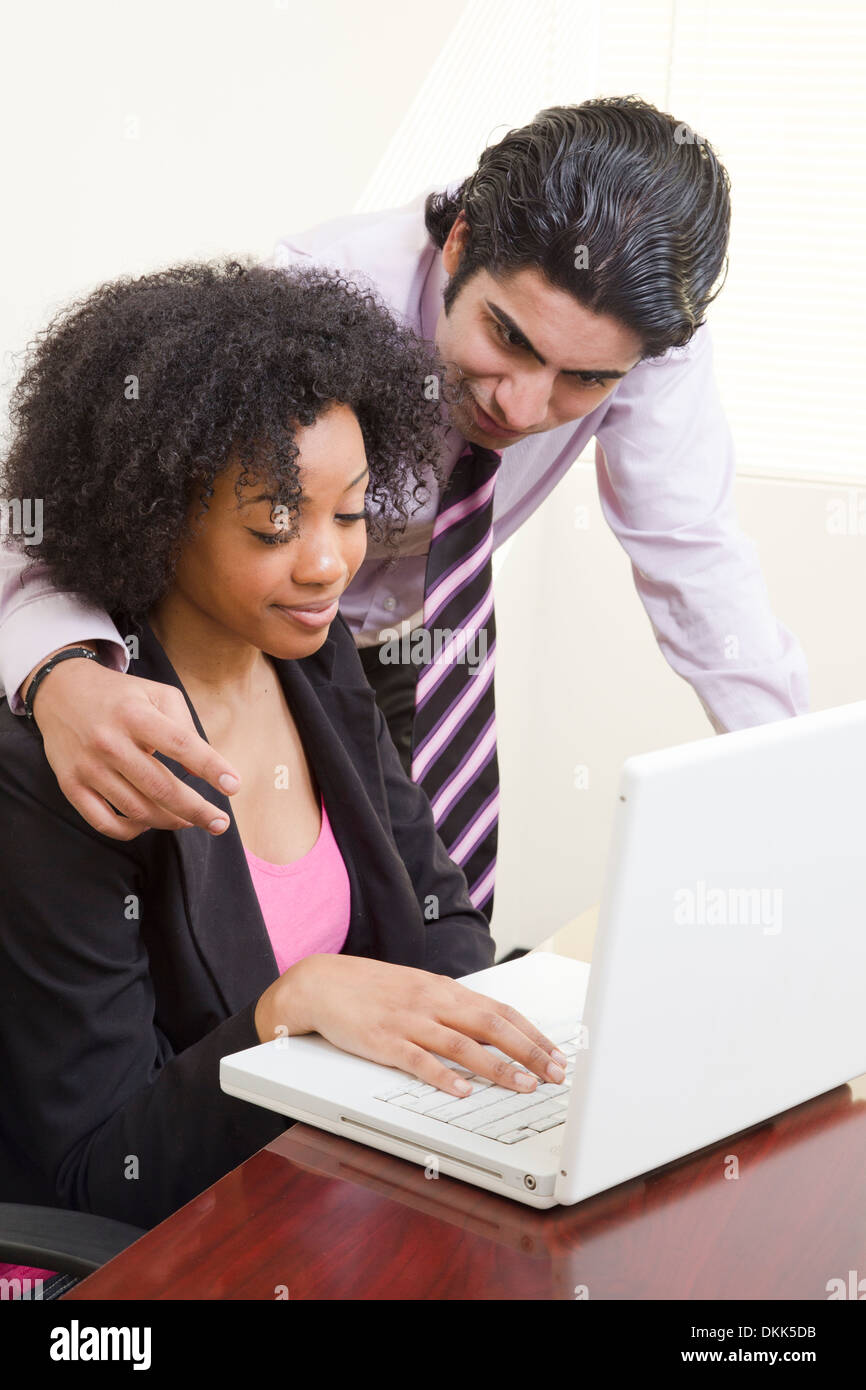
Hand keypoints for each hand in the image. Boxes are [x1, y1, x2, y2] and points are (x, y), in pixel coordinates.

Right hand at [20, 649, 240, 839]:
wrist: (61, 691)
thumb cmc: (121, 696)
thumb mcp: (157, 694)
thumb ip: (185, 727)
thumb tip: (203, 770)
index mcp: (135, 714)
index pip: (180, 744)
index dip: (210, 767)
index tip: (233, 786)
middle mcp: (109, 742)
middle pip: (160, 787)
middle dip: (197, 810)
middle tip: (219, 822)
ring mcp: (88, 767)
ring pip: (137, 809)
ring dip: (170, 821)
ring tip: (190, 820)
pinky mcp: (71, 786)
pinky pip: (105, 822)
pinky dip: (132, 831)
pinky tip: (149, 823)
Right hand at [254, 955, 567, 1097]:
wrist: (322, 982)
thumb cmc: (373, 989)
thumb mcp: (420, 990)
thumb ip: (453, 1009)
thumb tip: (492, 1030)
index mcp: (445, 990)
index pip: (501, 1011)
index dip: (533, 1035)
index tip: (558, 1055)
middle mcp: (433, 1002)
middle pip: (491, 1025)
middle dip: (529, 1051)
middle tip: (555, 1074)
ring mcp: (409, 1021)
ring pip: (462, 1044)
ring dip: (497, 1067)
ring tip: (523, 1086)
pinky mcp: (384, 1040)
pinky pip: (418, 1060)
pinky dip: (442, 1076)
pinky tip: (462, 1091)